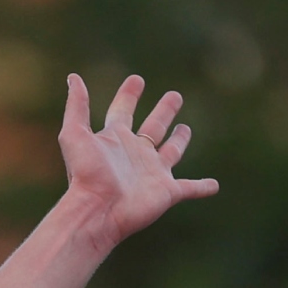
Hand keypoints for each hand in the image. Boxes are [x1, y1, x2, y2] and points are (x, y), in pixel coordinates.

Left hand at [58, 73, 218, 251]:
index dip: (129, 95)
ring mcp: (152, 173)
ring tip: (185, 128)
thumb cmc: (85, 174)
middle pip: (153, 127)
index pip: (122, 111)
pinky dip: (202, 187)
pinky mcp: (167, 192)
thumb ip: (76, 106)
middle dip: (163, 111)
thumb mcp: (75, 134)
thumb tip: (72, 77)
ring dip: (179, 140)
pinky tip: (214, 185)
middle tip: (175, 95)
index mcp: (114, 140)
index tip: (136, 79)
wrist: (96, 210)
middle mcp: (135, 154)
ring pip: (171, 152)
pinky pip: (190, 188)